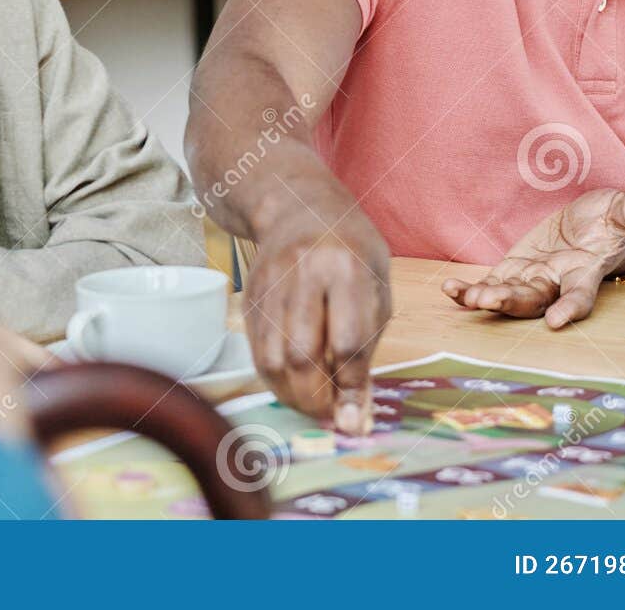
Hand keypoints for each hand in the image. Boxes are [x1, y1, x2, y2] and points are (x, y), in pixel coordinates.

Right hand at [244, 206, 390, 433]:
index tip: (355, 416)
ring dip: (292, 395)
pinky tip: (292, 384)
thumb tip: (355, 415)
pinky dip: (274, 379)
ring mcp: (269, 283)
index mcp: (347, 266)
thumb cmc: (350, 251)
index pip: (348, 341)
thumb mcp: (376, 287)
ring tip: (311, 403)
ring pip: (272, 358)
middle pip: (302, 354)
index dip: (351, 386)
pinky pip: (256, 350)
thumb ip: (368, 347)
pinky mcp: (248, 296)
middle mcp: (302, 272)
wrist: (298, 207)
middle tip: (329, 414)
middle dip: (316, 398)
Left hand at [442, 188, 624, 328]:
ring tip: (463, 296)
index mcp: (585, 272)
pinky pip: (490, 285)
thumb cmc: (614, 221)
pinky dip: (470, 290)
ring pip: (508, 296)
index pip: (579, 295)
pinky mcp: (514, 272)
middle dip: (509, 301)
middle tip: (485, 301)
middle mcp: (557, 284)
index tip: (556, 321)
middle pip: (533, 300)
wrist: (597, 227)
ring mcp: (533, 280)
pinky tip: (450, 289)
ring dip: (485, 298)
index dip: (570, 308)